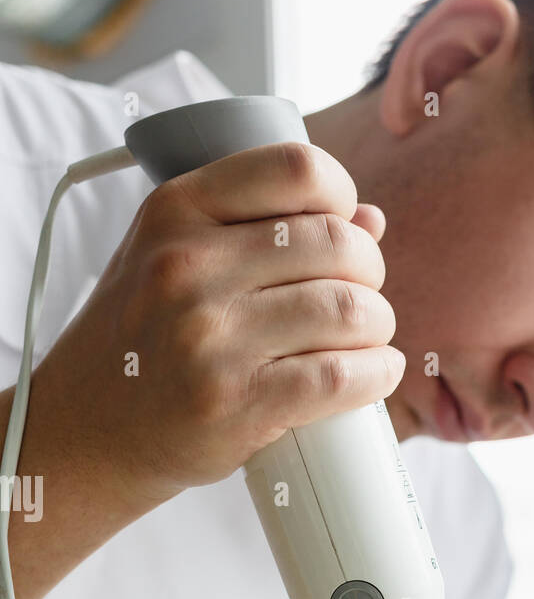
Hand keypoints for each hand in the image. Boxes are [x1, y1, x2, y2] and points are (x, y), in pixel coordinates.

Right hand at [29, 141, 404, 506]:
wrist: (90, 429)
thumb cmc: (142, 339)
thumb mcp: (172, 257)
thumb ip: (259, 227)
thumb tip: (369, 218)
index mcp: (177, 210)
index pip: (298, 170)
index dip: (342, 196)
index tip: (343, 226)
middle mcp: (189, 267)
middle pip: (336, 244)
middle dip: (369, 272)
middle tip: (361, 295)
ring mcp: (211, 338)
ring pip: (347, 310)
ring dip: (377, 325)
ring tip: (368, 338)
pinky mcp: (235, 402)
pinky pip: (338, 376)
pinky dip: (376, 374)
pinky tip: (376, 372)